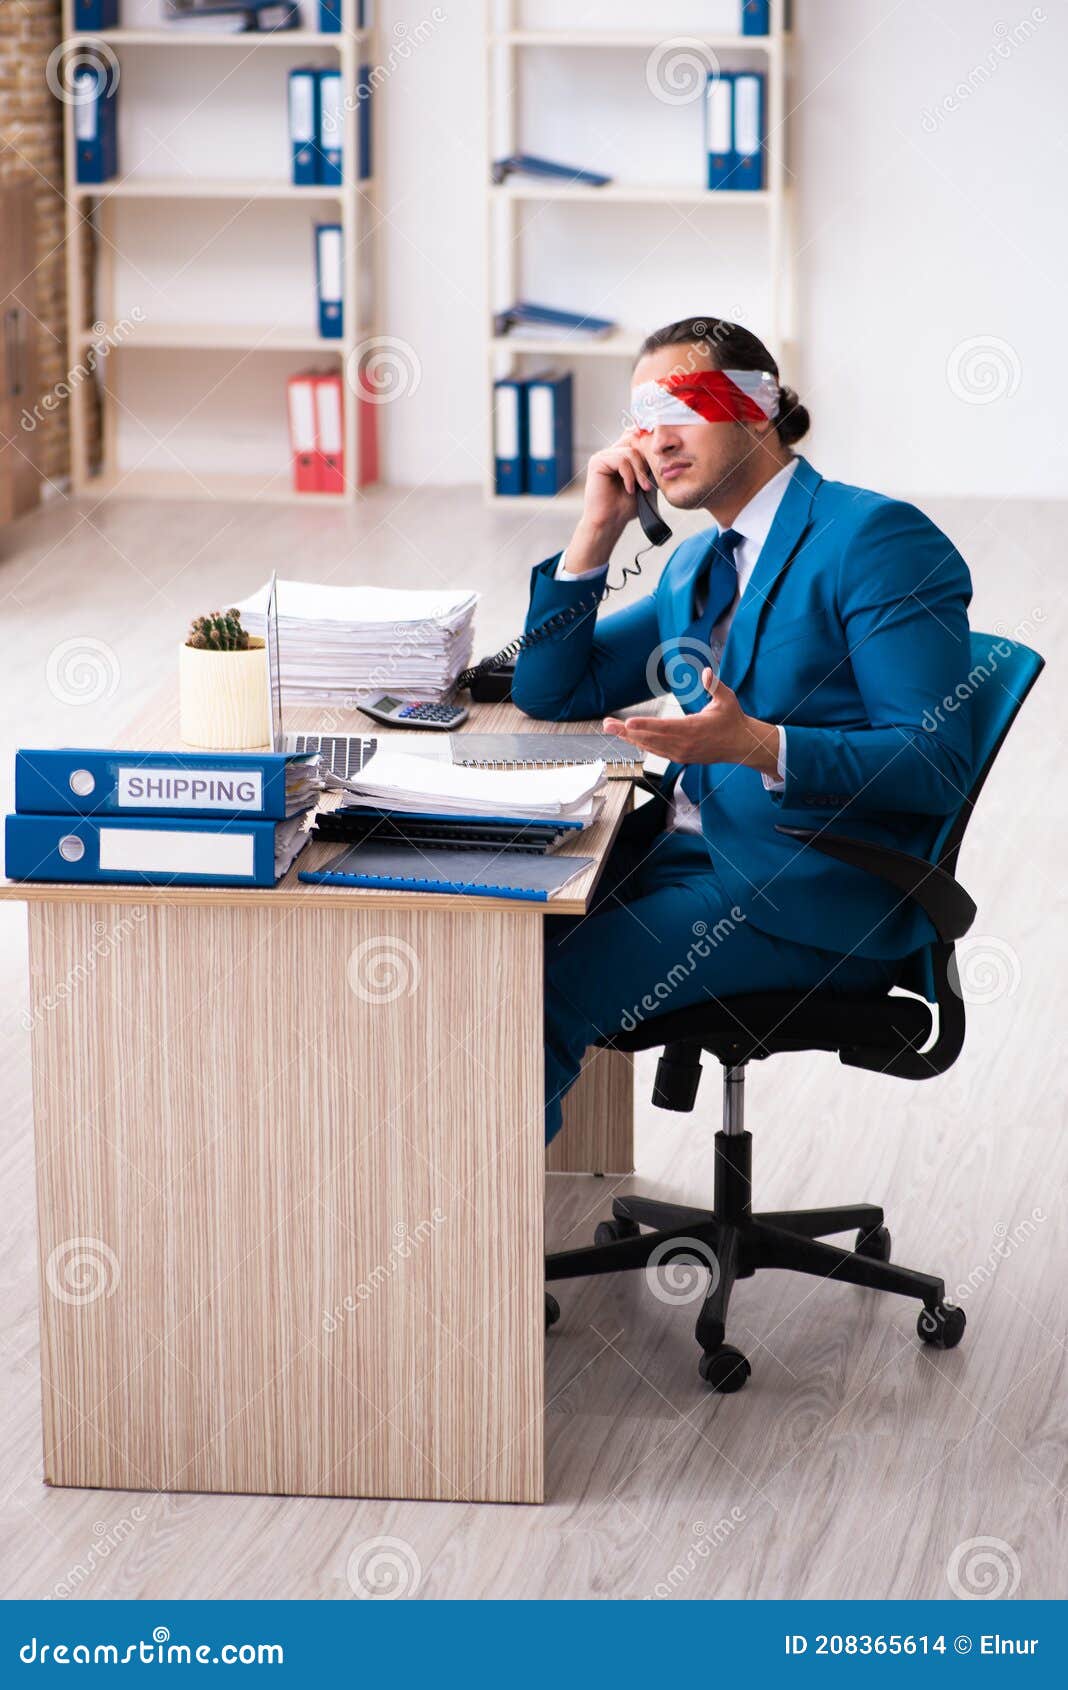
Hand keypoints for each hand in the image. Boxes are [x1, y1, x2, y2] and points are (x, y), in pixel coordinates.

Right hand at [564, 431, 654, 574]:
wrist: (610, 522)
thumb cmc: (626, 506)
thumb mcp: (644, 482)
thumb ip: (648, 465)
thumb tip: (661, 450)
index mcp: (621, 455)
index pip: (637, 438)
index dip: (649, 445)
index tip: (660, 461)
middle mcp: (611, 453)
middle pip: (635, 441)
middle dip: (647, 461)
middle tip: (649, 482)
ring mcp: (603, 456)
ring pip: (630, 452)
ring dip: (640, 472)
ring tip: (642, 488)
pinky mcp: (597, 462)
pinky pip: (621, 460)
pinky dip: (629, 475)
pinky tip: (629, 489)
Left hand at [604, 669, 780, 776]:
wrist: (741, 745)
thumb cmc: (733, 720)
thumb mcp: (727, 699)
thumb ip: (715, 685)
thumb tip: (706, 672)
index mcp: (693, 729)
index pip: (663, 727)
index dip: (644, 725)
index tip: (627, 722)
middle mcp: (683, 744)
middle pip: (650, 738)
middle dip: (626, 731)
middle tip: (607, 724)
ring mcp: (680, 753)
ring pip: (650, 746)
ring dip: (629, 737)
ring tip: (612, 728)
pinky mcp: (680, 757)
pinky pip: (656, 751)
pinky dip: (641, 744)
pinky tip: (629, 737)